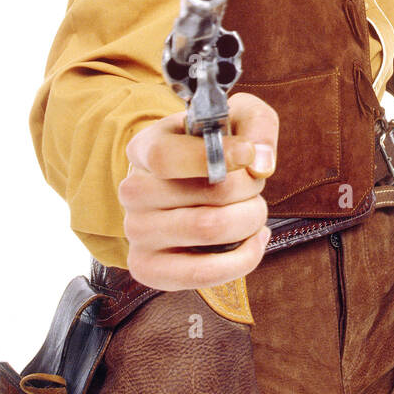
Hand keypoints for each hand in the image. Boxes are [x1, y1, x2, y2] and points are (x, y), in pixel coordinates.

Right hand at [119, 92, 278, 290]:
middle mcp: (133, 191)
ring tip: (252, 210)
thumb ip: (256, 125)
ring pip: (211, 230)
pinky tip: (252, 240)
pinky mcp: (147, 268)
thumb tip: (260, 165)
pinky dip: (243, 258)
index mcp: (145, 148)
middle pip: (207, 195)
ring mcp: (136, 232)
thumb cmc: (215, 150)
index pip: (167, 157)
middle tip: (254, 186)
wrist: (189, 187)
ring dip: (250, 220)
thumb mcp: (236, 118)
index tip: (247, 153)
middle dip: (250, 189)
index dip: (216, 156)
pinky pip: (202, 274)